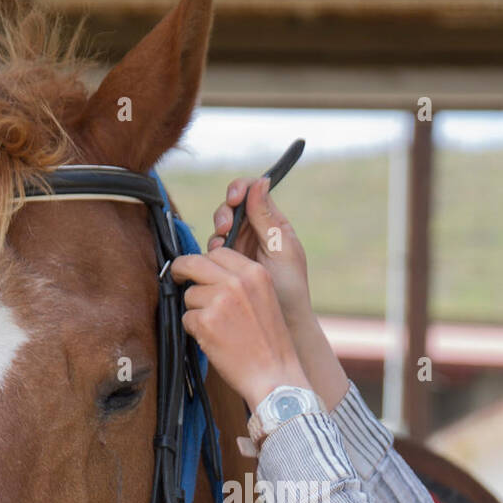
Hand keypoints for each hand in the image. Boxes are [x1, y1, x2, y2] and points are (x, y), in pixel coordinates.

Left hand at [170, 246, 313, 410]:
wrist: (274, 375)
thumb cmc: (270, 343)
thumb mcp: (265, 299)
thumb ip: (241, 281)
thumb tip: (206, 270)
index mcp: (255, 273)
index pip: (218, 252)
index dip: (204, 261)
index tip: (196, 268)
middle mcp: (237, 282)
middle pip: (194, 263)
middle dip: (181, 269)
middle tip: (177, 277)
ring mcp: (220, 301)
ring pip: (189, 295)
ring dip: (195, 310)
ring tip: (217, 328)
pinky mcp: (206, 322)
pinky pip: (187, 318)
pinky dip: (194, 330)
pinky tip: (213, 341)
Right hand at [208, 176, 313, 331]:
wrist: (282, 321)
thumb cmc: (289, 286)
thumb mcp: (281, 248)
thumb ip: (267, 217)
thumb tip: (261, 181)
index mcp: (271, 222)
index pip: (252, 193)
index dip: (239, 190)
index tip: (235, 198)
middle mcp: (254, 231)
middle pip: (231, 207)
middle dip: (224, 212)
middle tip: (225, 227)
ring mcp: (239, 248)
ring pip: (220, 228)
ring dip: (217, 231)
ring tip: (221, 245)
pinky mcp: (227, 265)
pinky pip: (213, 251)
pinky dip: (212, 251)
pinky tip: (216, 257)